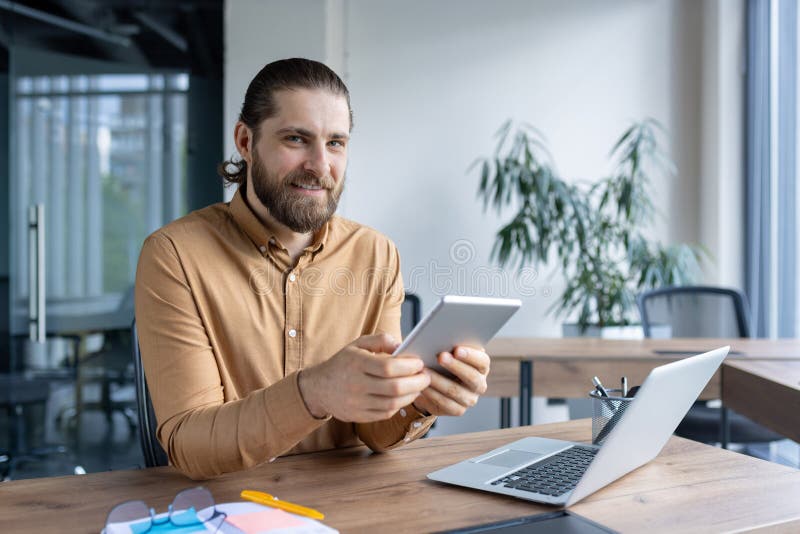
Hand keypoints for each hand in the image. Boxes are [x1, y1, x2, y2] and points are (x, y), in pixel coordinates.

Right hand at [298, 334, 430, 422]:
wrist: (319, 388)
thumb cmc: (344, 363)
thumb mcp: (358, 344)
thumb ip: (381, 340)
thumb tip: (402, 346)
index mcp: (356, 364)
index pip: (389, 367)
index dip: (409, 366)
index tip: (419, 363)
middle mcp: (356, 385)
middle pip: (395, 388)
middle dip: (417, 383)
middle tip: (427, 377)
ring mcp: (357, 403)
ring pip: (393, 404)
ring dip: (412, 395)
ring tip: (419, 386)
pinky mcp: (359, 417)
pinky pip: (386, 414)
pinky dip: (400, 405)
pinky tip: (405, 396)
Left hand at [411, 346, 489, 416]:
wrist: (434, 382)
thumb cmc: (441, 360)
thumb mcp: (447, 350)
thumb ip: (449, 343)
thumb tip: (439, 334)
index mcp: (481, 366)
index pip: (483, 361)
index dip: (471, 356)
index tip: (457, 349)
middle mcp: (479, 383)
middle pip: (472, 377)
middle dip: (455, 366)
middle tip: (440, 356)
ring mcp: (470, 398)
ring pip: (456, 391)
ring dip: (439, 380)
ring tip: (424, 371)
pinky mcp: (458, 410)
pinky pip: (445, 403)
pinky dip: (432, 393)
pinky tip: (422, 385)